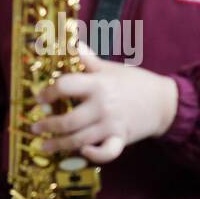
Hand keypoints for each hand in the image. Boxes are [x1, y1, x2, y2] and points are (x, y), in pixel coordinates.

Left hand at [32, 45, 179, 164]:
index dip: (48, 91)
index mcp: (97, 84)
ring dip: (59, 144)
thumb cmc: (134, 82)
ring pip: (80, 139)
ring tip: (44, 145)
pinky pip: (106, 153)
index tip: (39, 97)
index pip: (66, 86)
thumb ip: (88, 59)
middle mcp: (102, 106)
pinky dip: (93, 155)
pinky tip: (81, 152)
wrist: (164, 102)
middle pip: (68, 120)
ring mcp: (111, 125)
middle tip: (35, 126)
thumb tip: (72, 43)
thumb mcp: (110, 68)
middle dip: (48, 125)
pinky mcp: (121, 140)